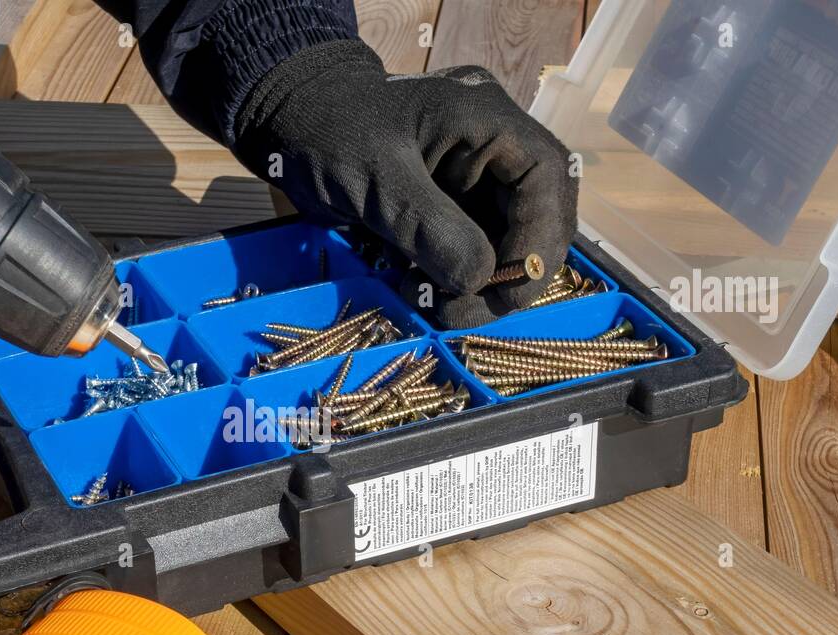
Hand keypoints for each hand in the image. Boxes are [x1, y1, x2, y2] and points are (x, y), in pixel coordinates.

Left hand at [233, 40, 577, 327]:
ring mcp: (474, 179)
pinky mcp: (452, 208)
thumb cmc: (330, 131)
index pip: (547, 177)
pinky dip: (458, 281)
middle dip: (512, 272)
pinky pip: (473, 250)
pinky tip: (426, 294)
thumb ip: (430, 228)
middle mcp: (492, 148)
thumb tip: (477, 281)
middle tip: (467, 311)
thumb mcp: (378, 178)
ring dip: (483, 285)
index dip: (540, 237)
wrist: (290, 121)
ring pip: (507, 241)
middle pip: (537, 216)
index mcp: (487, 119)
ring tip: (439, 306)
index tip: (509, 286)